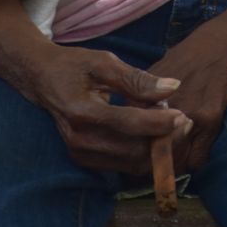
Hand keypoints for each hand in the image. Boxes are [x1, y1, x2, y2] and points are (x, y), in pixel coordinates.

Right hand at [25, 42, 192, 174]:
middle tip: (184, 120)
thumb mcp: (104, 62)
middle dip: (164, 139)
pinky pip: (123, 165)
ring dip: (156, 149)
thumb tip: (172, 88)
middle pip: (133, 151)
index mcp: (82, 112)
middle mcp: (80, 140)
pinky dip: (143, 152)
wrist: (42, 79)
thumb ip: (137, 79)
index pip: (129, 124)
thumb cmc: (75, 66)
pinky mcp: (85, 161)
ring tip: (171, 125)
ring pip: (131, 163)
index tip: (182, 114)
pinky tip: (152, 132)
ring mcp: (81, 154)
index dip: (159, 122)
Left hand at [147, 0, 226, 172]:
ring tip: (173, 170)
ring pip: (172, 160)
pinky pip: (197, 159)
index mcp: (144, 93)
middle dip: (149, 168)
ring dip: (173, 169)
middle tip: (153, 173)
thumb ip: (144, 95)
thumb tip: (131, 120)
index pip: (130, 136)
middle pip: (148, 153)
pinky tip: (195, 155)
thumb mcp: (162, 69)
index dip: (131, 153)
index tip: (133, 163)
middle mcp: (160, 104)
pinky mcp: (209, 118)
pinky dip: (195, 162)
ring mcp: (184, 112)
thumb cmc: (195, 51)